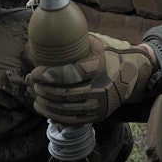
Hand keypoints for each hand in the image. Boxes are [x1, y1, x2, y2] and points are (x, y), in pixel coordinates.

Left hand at [26, 33, 154, 124]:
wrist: (132, 74)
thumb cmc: (107, 56)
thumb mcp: (95, 43)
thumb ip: (75, 44)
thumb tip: (44, 41)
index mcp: (100, 66)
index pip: (72, 73)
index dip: (51, 74)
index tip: (36, 72)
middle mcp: (102, 87)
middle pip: (66, 94)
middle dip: (42, 89)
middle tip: (30, 81)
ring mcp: (100, 105)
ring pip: (66, 109)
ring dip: (44, 103)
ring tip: (32, 93)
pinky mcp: (97, 116)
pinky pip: (71, 120)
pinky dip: (52, 115)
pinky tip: (41, 106)